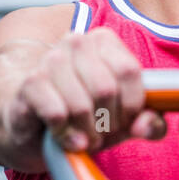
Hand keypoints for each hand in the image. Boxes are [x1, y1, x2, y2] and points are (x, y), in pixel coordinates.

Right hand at [6, 27, 167, 153]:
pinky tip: (64, 137)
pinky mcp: (30, 84)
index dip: (131, 106)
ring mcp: (50, 60)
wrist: (32, 122)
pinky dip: (65, 135)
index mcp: (103, 42)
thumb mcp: (122, 122)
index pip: (129, 71)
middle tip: (101, 133)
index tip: (124, 121)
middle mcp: (76, 42)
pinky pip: (57, 114)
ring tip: (83, 136)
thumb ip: (147, 124)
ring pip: (81, 104)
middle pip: (106, 88)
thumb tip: (148, 126)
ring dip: (86, 132)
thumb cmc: (84, 117)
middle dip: (108, 122)